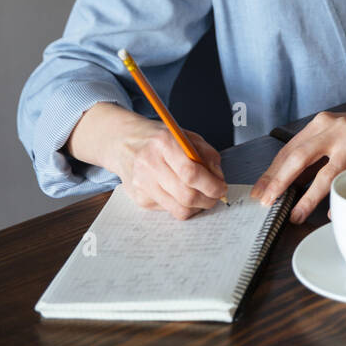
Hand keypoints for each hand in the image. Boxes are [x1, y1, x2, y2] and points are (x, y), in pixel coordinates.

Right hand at [107, 118, 228, 219]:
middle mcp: (149, 164)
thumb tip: (218, 178)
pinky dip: (181, 205)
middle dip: (207, 200)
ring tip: (202, 198)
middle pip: (186, 194)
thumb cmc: (158, 139)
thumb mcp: (185, 135)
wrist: (123, 142)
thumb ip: (206, 153)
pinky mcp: (139, 198)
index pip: (190, 172)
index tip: (221, 188)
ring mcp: (142, 184)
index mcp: (164, 143)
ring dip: (197, 207)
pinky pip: (168, 210)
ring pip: (178, 208)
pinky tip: (181, 194)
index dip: (211, 185)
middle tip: (216, 197)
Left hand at [250, 106, 345, 223]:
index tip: (260, 190)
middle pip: (301, 157)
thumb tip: (285, 181)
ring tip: (295, 215)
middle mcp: (339, 130)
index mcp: (324, 122)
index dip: (272, 172)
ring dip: (307, 200)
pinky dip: (339, 203)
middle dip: (280, 182)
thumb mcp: (337, 130)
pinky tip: (330, 214)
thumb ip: (313, 150)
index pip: (290, 148)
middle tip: (267, 201)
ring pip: (326, 177)